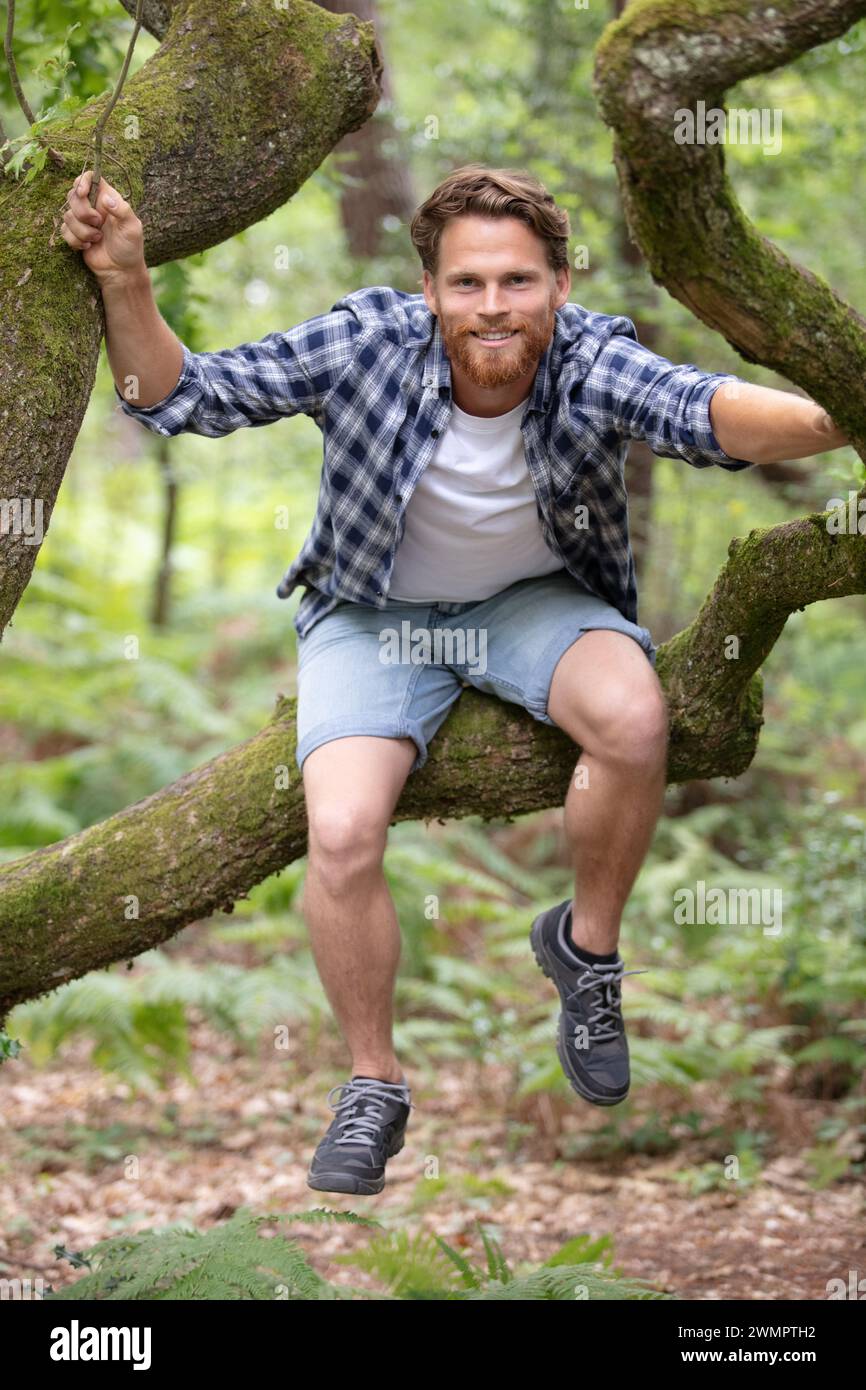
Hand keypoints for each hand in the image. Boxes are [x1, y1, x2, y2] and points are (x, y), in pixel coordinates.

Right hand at [60, 170, 145, 284]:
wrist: (121, 271)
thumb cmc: (130, 248)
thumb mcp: (132, 228)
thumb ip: (122, 210)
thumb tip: (106, 199)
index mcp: (107, 198)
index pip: (89, 177)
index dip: (82, 181)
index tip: (83, 193)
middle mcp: (93, 206)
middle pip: (73, 195)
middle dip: (82, 212)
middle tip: (98, 224)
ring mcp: (82, 220)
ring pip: (67, 216)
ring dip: (82, 231)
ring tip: (97, 239)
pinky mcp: (75, 234)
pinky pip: (64, 231)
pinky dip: (75, 241)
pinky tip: (88, 247)